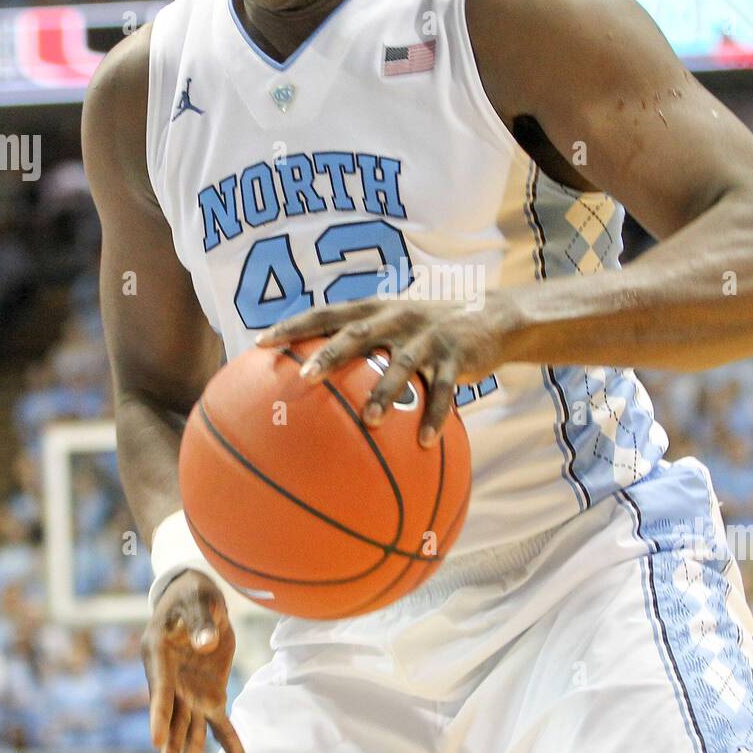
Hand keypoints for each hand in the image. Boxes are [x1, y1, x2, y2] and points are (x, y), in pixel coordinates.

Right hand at [141, 569, 250, 752]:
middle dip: (170, 750)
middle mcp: (171, 684)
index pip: (160, 691)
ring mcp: (191, 694)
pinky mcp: (212, 698)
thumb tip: (209, 642)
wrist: (196, 598)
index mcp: (159, 657)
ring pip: (190, 735)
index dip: (158, 715)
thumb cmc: (191, 595)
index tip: (155, 739)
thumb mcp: (197, 599)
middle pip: (171, 721)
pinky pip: (222, 730)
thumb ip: (202, 620)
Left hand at [255, 288, 525, 445]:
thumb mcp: (395, 326)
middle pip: (358, 334)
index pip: (326, 313)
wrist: (492, 317)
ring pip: (402, 365)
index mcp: (375, 309)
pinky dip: (435, 416)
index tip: (260, 342)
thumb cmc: (426, 331)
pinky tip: (424, 443)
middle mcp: (398, 316)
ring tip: (370, 421)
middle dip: (330, 355)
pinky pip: (444, 390)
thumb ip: (360, 346)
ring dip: (385, 393)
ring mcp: (428, 336)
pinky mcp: (456, 355)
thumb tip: (309, 380)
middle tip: (304, 378)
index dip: (293, 325)